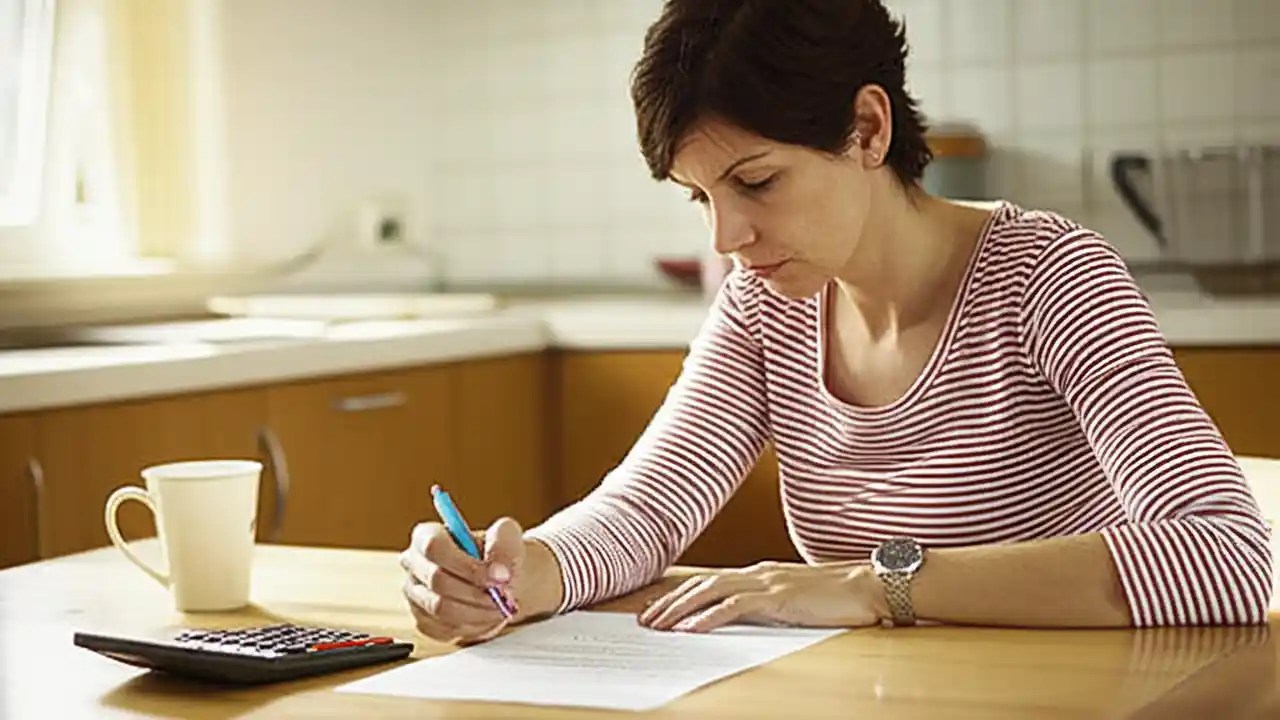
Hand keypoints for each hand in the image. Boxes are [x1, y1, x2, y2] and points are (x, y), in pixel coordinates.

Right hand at [399, 516, 523, 644]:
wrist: (498, 579)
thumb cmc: (497, 552)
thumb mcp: (506, 535)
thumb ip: (503, 544)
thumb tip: (500, 573)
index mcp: (426, 535)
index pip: (434, 547)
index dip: (466, 564)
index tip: (498, 576)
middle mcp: (414, 565)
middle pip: (437, 581)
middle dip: (476, 592)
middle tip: (503, 596)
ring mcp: (415, 595)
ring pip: (441, 609)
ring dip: (478, 611)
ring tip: (500, 606)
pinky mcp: (423, 622)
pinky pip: (445, 629)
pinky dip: (473, 626)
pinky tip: (487, 615)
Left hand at [637, 561, 885, 633]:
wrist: (868, 584)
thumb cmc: (839, 596)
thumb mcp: (796, 601)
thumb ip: (772, 605)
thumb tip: (751, 618)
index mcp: (761, 575)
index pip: (711, 582)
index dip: (682, 596)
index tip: (660, 611)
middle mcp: (757, 573)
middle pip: (702, 584)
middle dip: (671, 603)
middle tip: (646, 620)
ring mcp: (766, 582)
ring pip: (710, 591)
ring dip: (680, 609)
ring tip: (659, 626)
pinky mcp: (777, 596)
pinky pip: (734, 606)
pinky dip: (709, 617)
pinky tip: (691, 629)